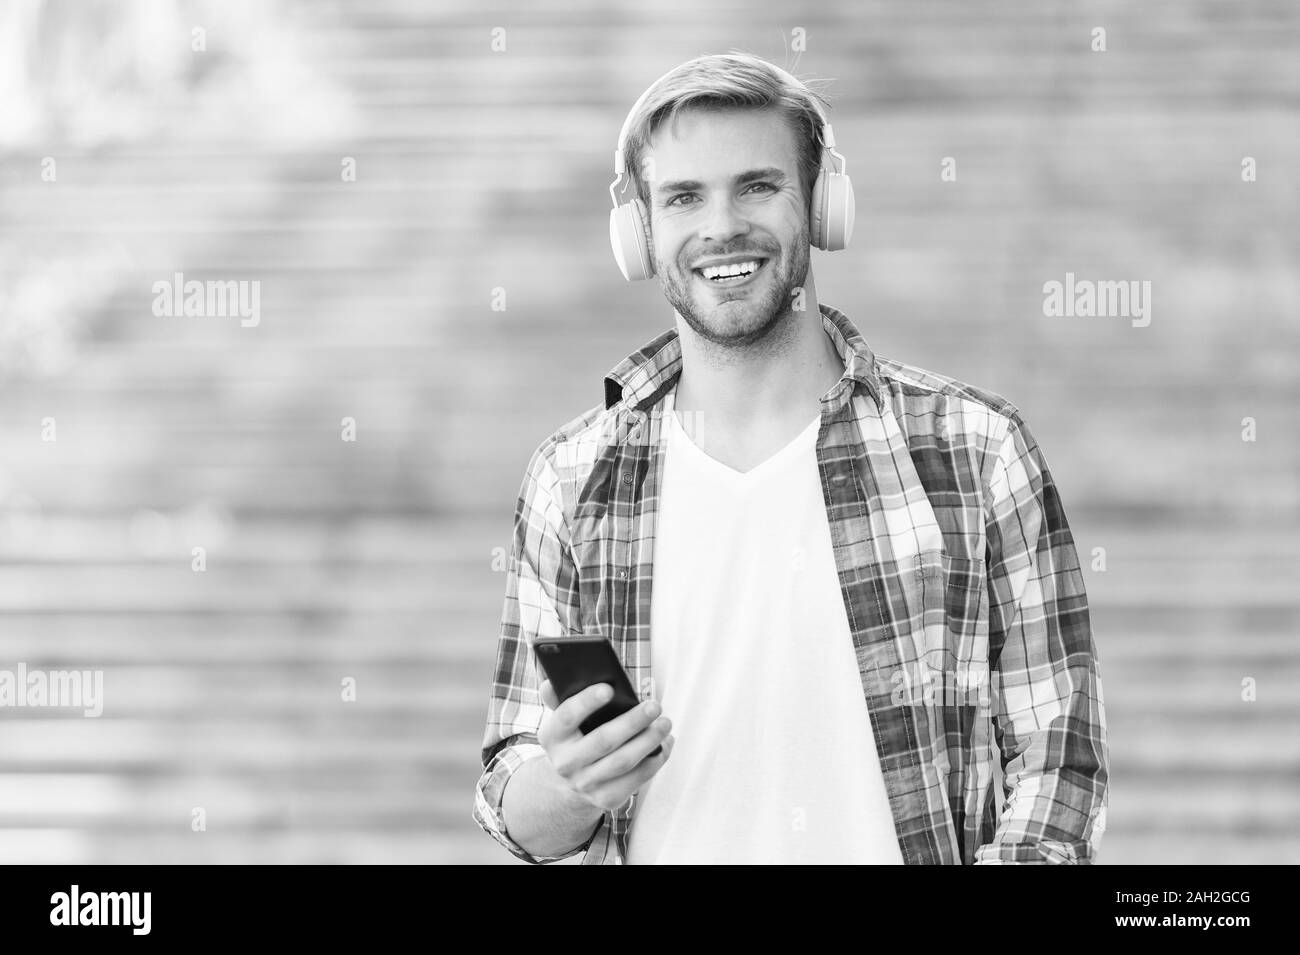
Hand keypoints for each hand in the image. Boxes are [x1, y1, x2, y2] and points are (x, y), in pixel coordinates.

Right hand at [537, 680, 674, 812]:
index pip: (566, 716)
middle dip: (632, 722)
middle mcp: (566, 763)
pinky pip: (635, 779)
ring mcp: (585, 784)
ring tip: (665, 723)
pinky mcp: (606, 798)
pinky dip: (655, 761)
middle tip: (654, 706)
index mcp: (552, 736)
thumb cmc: (574, 738)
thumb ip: (559, 698)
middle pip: (603, 740)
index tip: (608, 688)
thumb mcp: (563, 720)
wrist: (569, 783)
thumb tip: (551, 682)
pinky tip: (665, 744)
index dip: (586, 702)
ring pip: (622, 762)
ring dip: (648, 741)